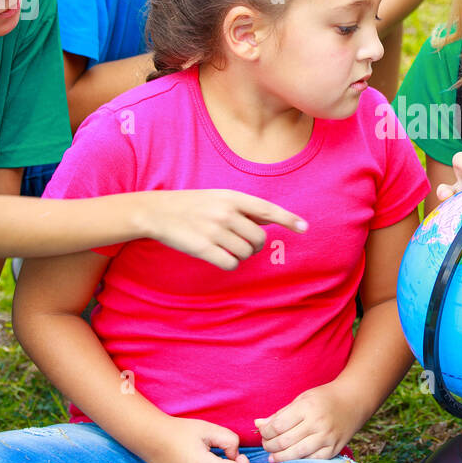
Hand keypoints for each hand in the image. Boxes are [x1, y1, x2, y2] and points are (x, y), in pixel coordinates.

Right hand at [145, 189, 307, 269]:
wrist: (157, 211)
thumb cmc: (192, 205)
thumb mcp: (219, 198)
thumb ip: (245, 208)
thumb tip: (273, 218)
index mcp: (232, 198)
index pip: (267, 209)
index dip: (288, 219)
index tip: (304, 228)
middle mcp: (226, 212)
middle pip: (259, 239)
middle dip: (254, 246)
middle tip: (241, 243)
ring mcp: (214, 230)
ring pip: (246, 253)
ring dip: (240, 255)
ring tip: (225, 246)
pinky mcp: (203, 248)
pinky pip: (231, 264)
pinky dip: (228, 263)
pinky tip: (218, 255)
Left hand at [255, 382, 364, 462]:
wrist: (354, 401)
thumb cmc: (323, 399)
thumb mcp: (301, 400)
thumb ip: (280, 414)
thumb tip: (257, 424)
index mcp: (307, 408)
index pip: (277, 426)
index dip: (265, 432)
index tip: (263, 433)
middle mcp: (317, 423)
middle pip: (284, 441)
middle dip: (269, 446)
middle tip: (266, 445)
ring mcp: (327, 437)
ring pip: (296, 454)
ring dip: (280, 457)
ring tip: (273, 456)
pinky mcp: (334, 449)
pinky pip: (311, 460)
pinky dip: (298, 462)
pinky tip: (290, 460)